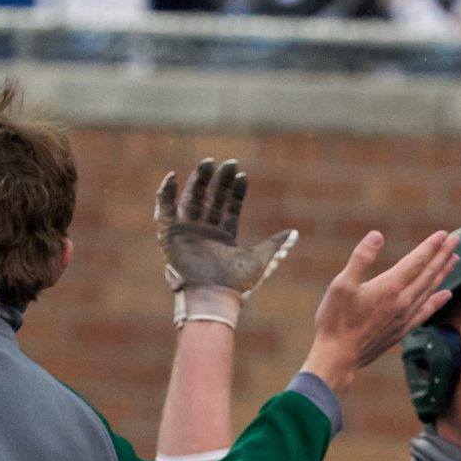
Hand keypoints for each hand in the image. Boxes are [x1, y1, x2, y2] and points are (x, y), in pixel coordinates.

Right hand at [156, 157, 297, 324]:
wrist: (214, 297)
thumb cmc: (236, 284)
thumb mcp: (260, 261)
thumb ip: (275, 245)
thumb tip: (295, 233)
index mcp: (224, 234)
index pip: (230, 205)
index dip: (235, 190)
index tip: (242, 174)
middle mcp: (206, 230)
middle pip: (211, 197)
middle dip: (219, 180)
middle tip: (227, 163)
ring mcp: (188, 231)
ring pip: (192, 198)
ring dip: (198, 180)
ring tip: (207, 163)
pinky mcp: (170, 235)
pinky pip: (165, 209)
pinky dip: (165, 193)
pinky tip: (173, 176)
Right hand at [299, 228, 459, 398]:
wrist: (338, 357)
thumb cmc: (335, 320)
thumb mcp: (341, 284)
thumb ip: (361, 258)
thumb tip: (377, 235)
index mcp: (389, 287)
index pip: (417, 261)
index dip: (431, 246)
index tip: (443, 234)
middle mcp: (402, 302)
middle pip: (428, 274)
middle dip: (443, 255)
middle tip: (457, 240)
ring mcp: (404, 317)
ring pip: (430, 291)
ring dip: (443, 274)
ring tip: (454, 259)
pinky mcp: (401, 330)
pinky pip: (425, 312)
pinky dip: (437, 301)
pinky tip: (446, 294)